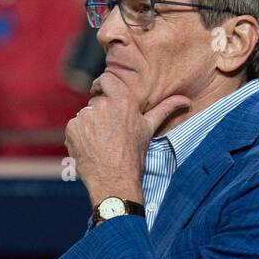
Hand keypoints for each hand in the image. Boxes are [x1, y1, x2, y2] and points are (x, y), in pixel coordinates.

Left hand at [65, 72, 189, 207]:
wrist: (114, 179)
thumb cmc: (133, 155)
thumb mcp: (148, 129)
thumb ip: (164, 109)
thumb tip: (186, 100)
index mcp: (122, 100)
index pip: (105, 79)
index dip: (101, 85)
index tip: (99, 90)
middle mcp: (102, 104)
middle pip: (96, 102)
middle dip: (99, 114)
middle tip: (107, 133)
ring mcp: (85, 116)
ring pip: (84, 115)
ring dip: (89, 126)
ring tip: (99, 143)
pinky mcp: (73, 128)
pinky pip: (74, 127)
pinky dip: (78, 136)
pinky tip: (89, 148)